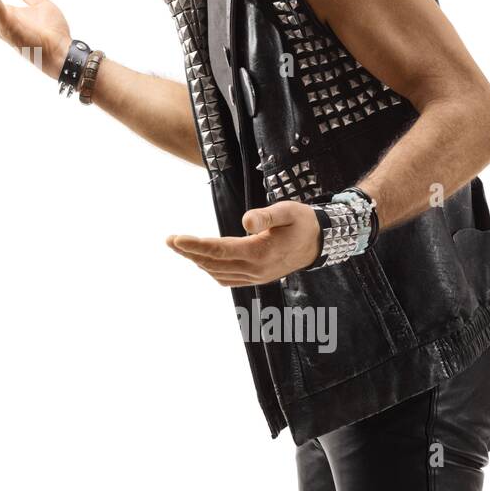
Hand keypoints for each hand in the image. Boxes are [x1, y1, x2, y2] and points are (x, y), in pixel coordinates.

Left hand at [165, 201, 322, 285]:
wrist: (320, 243)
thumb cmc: (302, 222)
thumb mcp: (288, 211)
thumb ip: (266, 215)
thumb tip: (245, 221)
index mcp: (260, 253)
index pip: (219, 250)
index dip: (195, 245)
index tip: (175, 239)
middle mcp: (255, 269)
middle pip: (212, 263)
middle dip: (188, 252)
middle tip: (168, 241)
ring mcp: (255, 277)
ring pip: (217, 272)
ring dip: (196, 260)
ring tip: (179, 247)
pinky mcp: (256, 279)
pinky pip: (226, 278)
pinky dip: (210, 270)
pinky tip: (201, 260)